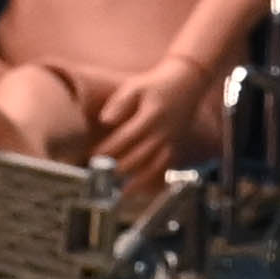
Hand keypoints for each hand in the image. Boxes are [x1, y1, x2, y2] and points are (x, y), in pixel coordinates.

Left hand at [87, 61, 196, 193]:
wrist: (188, 84)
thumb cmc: (157, 85)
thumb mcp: (135, 86)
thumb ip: (119, 103)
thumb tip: (105, 121)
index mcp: (151, 118)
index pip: (125, 139)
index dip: (107, 150)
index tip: (91, 158)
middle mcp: (163, 133)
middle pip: (139, 157)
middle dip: (117, 170)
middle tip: (99, 179)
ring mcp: (172, 142)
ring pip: (154, 168)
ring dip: (137, 183)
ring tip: (120, 194)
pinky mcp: (176, 147)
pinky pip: (165, 168)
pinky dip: (153, 181)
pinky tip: (141, 189)